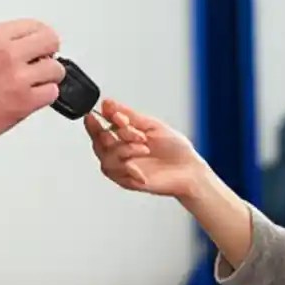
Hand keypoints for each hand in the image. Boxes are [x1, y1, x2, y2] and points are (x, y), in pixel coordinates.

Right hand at [0, 19, 65, 150]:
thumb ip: (4, 43)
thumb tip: (29, 44)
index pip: (36, 25)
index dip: (41, 36)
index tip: (41, 44)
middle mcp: (7, 53)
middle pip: (51, 41)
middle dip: (50, 51)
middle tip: (44, 60)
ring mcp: (17, 78)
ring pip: (56, 69)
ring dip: (49, 76)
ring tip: (36, 81)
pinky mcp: (24, 102)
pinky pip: (52, 92)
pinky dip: (45, 95)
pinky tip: (32, 95)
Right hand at [85, 99, 206, 198]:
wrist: (189, 170)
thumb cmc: (175, 148)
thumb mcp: (152, 125)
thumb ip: (129, 115)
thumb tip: (108, 103)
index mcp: (125, 135)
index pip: (100, 127)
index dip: (96, 121)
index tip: (99, 113)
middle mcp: (121, 150)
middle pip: (98, 142)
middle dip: (108, 133)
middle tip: (127, 130)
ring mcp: (124, 166)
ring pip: (106, 157)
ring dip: (123, 150)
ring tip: (143, 148)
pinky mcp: (127, 181)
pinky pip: (116, 174)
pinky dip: (128, 169)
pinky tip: (141, 170)